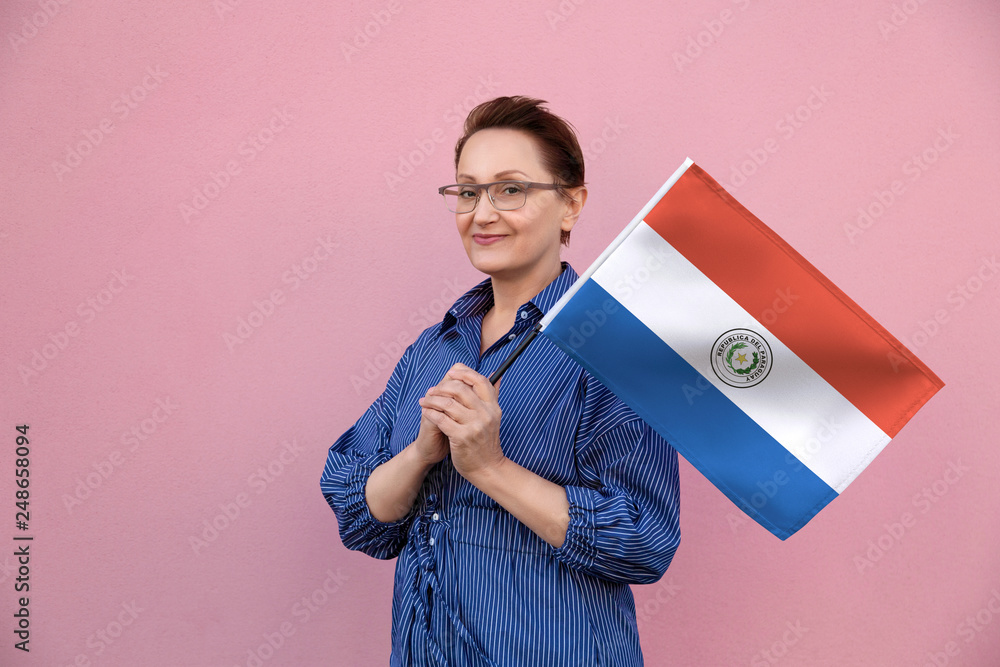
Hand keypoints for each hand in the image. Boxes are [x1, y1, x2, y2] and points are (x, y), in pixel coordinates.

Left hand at [418, 363, 504, 482]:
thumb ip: (492, 396)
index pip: (480, 381)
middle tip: (432, 390)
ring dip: (432, 400)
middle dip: (442, 386)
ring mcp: (474, 426)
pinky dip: (431, 413)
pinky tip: (426, 412)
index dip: (464, 373)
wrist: (487, 468)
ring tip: (424, 401)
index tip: (451, 372)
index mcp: (493, 407)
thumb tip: (495, 375)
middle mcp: (485, 414)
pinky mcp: (462, 437)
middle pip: (461, 389)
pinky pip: (441, 419)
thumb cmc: (486, 442)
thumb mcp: (494, 417)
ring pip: (448, 403)